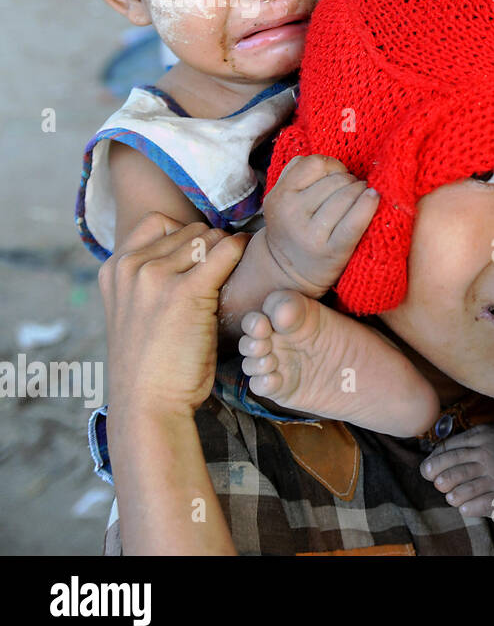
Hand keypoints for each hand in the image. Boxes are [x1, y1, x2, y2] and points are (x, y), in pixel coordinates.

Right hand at [100, 214, 246, 416]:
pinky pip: (226, 252)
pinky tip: (248, 265)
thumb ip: (147, 281)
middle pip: (189, 229)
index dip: (186, 234)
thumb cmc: (152, 364)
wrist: (148, 403)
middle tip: (224, 270)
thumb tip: (190, 252)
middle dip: (211, 244)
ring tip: (235, 274)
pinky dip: (241, 253)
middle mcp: (131, 267)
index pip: (157, 222)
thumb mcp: (135, 312)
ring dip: (228, 251)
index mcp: (113, 269)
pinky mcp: (187, 291)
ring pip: (209, 237)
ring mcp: (155, 277)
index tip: (200, 257)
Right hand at [261, 155, 378, 296]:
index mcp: (279, 197)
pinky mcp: (333, 251)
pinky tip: (374, 199)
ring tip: (361, 199)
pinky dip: (368, 206)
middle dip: (349, 182)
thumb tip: (333, 162)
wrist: (290, 273)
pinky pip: (355, 222)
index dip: (333, 166)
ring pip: (348, 195)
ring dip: (361, 192)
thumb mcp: (283, 198)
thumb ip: (298, 172)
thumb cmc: (296, 227)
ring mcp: (312, 235)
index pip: (316, 164)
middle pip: (336, 180)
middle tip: (351, 193)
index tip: (337, 177)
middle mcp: (292, 214)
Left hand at [420, 424, 493, 522]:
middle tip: (435, 483)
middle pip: (452, 469)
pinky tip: (464, 507)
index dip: (434, 460)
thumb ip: (474, 440)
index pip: (450, 448)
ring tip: (450, 496)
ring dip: (452, 495)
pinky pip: (478, 506)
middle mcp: (490, 455)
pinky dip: (466, 508)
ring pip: (461, 489)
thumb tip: (440, 452)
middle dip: (437, 478)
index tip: (426, 469)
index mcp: (485, 436)